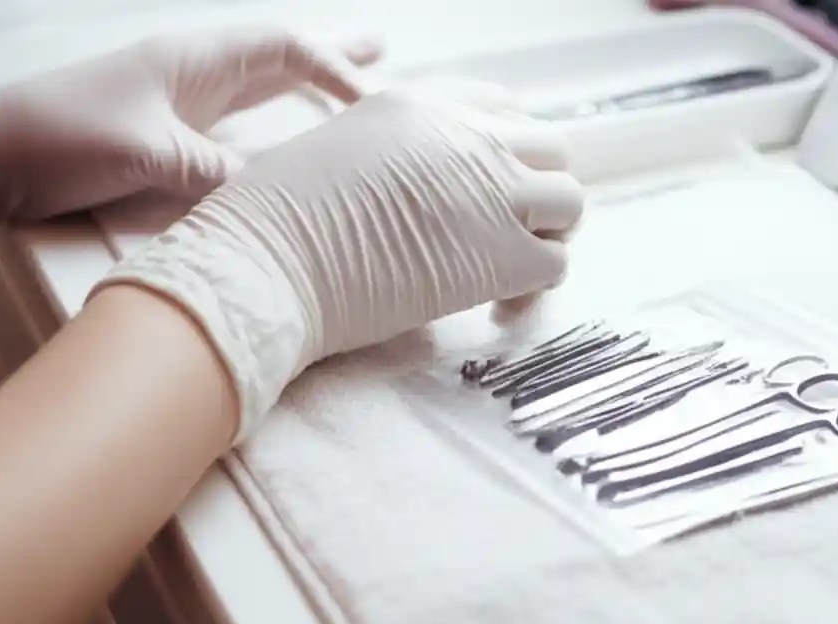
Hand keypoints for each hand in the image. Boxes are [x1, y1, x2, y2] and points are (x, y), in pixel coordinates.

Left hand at [0, 26, 382, 221]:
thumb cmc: (58, 138)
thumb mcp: (145, 152)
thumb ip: (215, 169)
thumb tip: (279, 191)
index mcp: (192, 60)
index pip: (283, 49)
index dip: (336, 68)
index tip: (374, 102)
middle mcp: (194, 77)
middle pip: (279, 56)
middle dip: (332, 54)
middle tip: (382, 49)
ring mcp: (182, 107)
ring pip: (261, 90)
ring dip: (308, 89)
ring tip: (351, 88)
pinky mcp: (168, 141)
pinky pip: (240, 132)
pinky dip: (278, 133)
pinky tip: (290, 147)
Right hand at [94, 81, 584, 440]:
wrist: (267, 266)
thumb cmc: (275, 219)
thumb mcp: (338, 146)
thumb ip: (394, 152)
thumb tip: (415, 183)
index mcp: (424, 103)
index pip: (503, 107)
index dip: (507, 147)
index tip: (492, 182)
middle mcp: (469, 137)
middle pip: (551, 149)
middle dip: (536, 190)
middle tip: (507, 230)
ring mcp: (493, 193)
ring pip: (570, 203)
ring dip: (548, 236)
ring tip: (509, 270)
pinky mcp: (502, 256)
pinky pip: (556, 265)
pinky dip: (534, 289)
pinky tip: (498, 306)